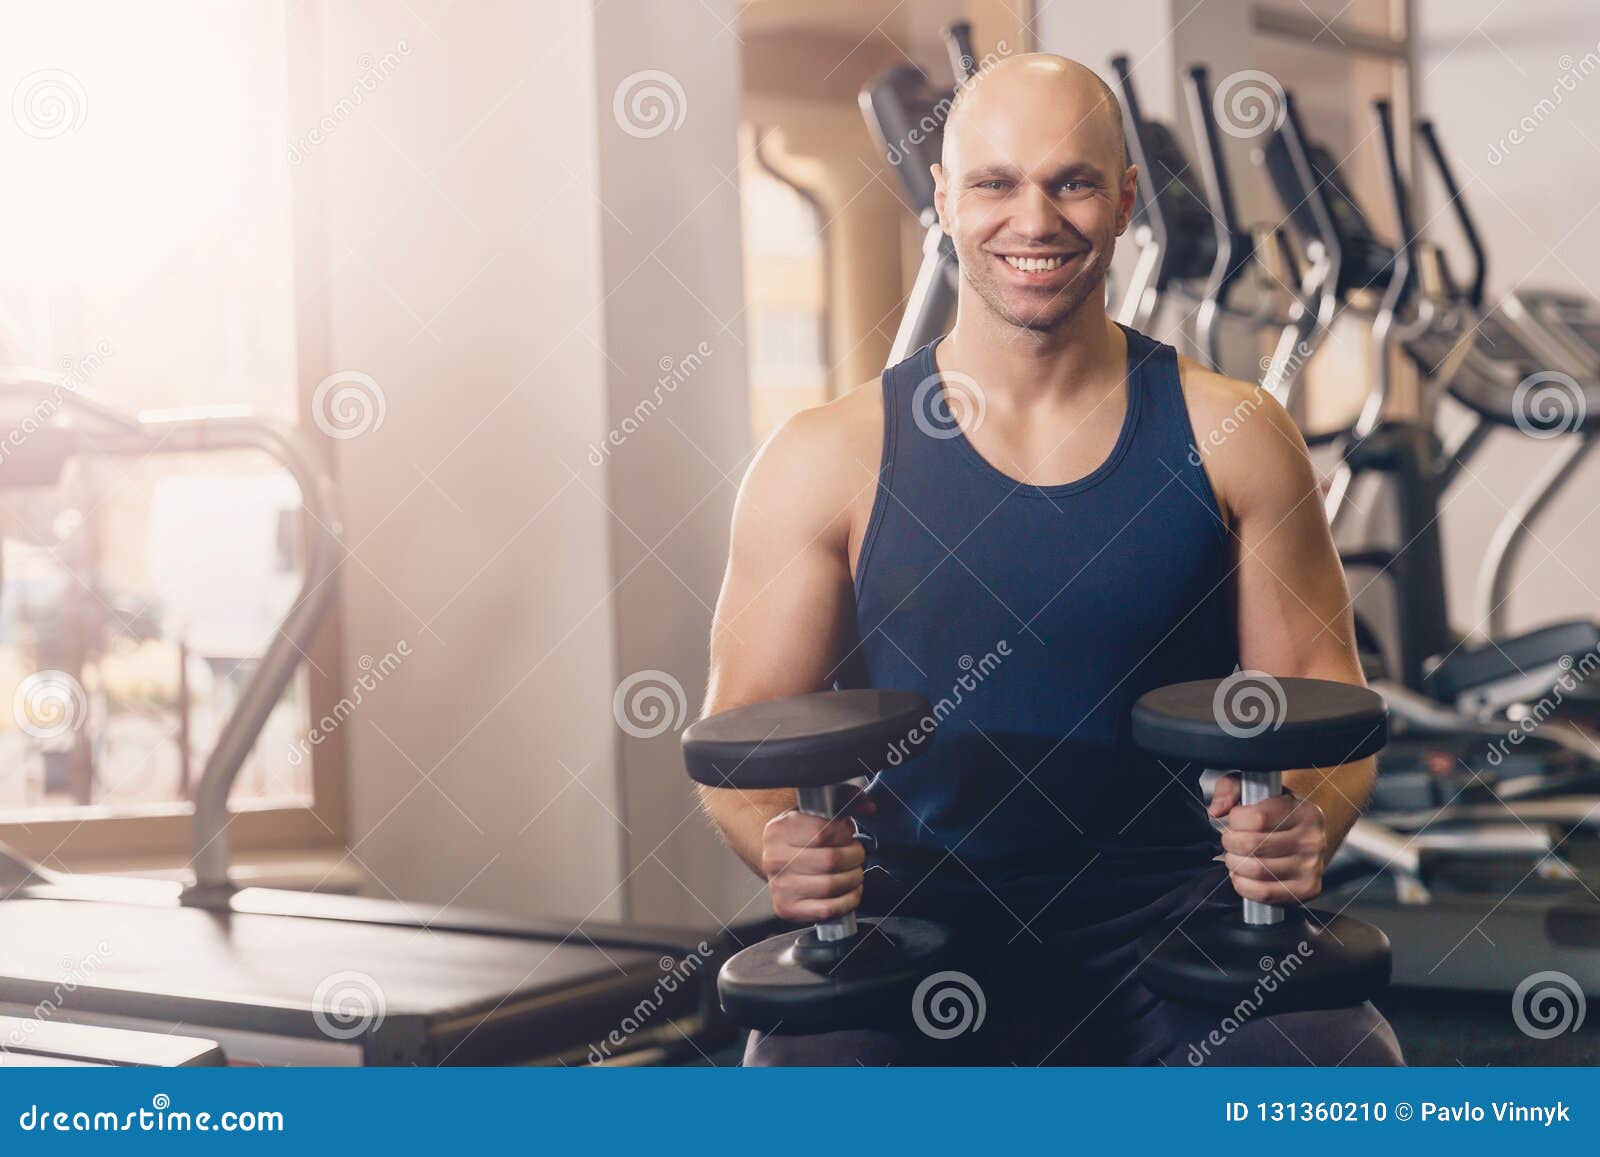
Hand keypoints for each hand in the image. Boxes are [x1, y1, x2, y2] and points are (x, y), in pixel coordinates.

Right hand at [761, 789, 874, 923]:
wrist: (777, 863)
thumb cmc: (800, 836)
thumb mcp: (814, 811)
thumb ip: (843, 800)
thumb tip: (868, 806)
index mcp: (778, 830)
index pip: (822, 831)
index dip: (845, 833)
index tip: (849, 833)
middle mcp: (774, 859)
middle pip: (830, 860)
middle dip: (855, 856)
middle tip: (857, 854)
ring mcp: (779, 887)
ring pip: (831, 885)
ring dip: (854, 879)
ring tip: (855, 871)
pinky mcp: (787, 909)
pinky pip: (827, 909)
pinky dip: (848, 901)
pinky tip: (850, 891)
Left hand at [1209, 775, 1325, 905]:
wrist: (1302, 841)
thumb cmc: (1274, 815)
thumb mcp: (1255, 790)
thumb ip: (1231, 787)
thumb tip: (1217, 809)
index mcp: (1304, 811)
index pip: (1258, 817)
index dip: (1236, 820)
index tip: (1235, 820)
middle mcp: (1313, 839)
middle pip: (1253, 845)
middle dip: (1230, 843)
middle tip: (1230, 841)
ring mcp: (1312, 867)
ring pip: (1256, 869)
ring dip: (1235, 864)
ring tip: (1236, 857)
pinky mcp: (1307, 889)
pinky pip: (1264, 892)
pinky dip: (1243, 885)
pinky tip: (1242, 875)